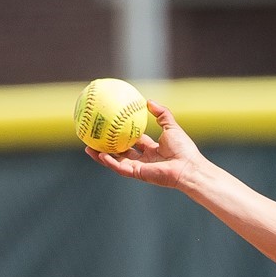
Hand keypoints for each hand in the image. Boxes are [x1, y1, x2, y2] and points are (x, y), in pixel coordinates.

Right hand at [85, 100, 204, 189]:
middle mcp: (144, 160)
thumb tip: (148, 101)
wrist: (188, 167)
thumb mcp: (171, 126)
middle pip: (121, 153)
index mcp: (152, 150)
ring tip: (88, 147)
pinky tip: (99, 154)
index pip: (135, 141)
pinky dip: (109, 161)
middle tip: (95, 136)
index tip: (112, 125)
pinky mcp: (138, 174)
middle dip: (107, 146)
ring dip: (102, 156)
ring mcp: (140, 168)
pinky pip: (120, 167)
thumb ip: (161, 114)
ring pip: (116, 161)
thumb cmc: (183, 149)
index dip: (123, 133)